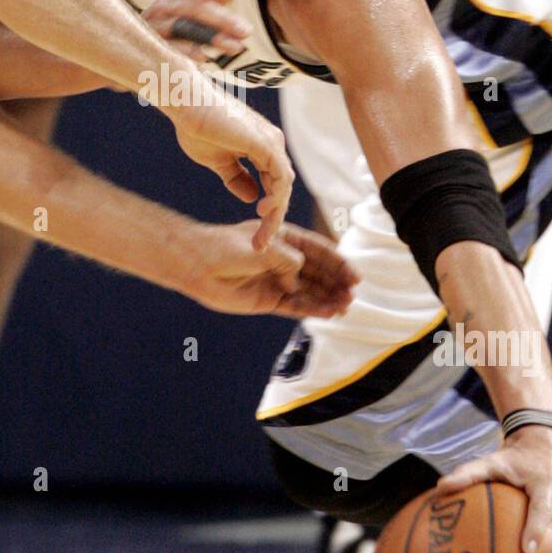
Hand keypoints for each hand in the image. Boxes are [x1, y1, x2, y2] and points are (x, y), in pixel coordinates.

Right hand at [142, 0, 250, 60]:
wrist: (124, 51)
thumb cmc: (164, 30)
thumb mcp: (185, 12)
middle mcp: (164, 8)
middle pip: (195, 8)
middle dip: (223, 19)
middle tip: (247, 31)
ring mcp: (154, 27)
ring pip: (185, 27)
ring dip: (212, 37)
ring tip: (236, 47)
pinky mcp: (148, 46)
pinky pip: (169, 48)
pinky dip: (186, 51)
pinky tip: (205, 58)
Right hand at [168, 88, 292, 250]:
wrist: (186, 104)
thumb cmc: (197, 126)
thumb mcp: (218, 161)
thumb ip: (236, 178)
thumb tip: (252, 197)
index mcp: (262, 147)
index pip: (273, 185)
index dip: (268, 211)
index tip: (257, 235)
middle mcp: (272, 144)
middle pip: (281, 189)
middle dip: (273, 220)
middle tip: (261, 245)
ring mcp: (272, 143)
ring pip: (283, 186)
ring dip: (275, 215)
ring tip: (263, 236)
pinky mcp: (266, 143)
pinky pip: (280, 177)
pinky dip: (276, 197)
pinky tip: (263, 212)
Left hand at [183, 219, 358, 317]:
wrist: (196, 265)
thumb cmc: (225, 248)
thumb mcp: (264, 248)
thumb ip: (288, 261)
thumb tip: (300, 280)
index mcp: (283, 239)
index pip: (317, 250)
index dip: (338, 262)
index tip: (355, 275)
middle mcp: (282, 260)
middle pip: (317, 272)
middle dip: (336, 282)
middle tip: (353, 294)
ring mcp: (276, 280)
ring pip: (308, 290)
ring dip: (327, 297)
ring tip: (345, 306)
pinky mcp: (267, 300)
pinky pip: (294, 305)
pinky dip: (311, 309)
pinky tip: (327, 313)